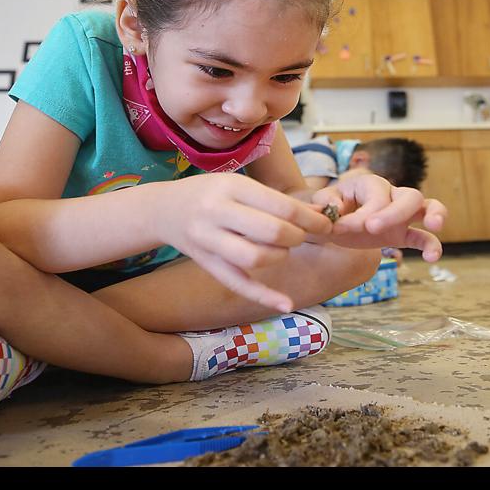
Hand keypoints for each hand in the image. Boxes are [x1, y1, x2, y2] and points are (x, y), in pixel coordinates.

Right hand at [157, 171, 334, 313]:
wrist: (163, 209)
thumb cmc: (212, 194)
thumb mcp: (239, 185)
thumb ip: (276, 201)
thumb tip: (321, 216)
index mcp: (231, 187)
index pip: (281, 206)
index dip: (310, 220)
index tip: (326, 225)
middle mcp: (216, 212)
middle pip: (271, 232)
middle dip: (297, 237)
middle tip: (300, 236)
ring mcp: (208, 240)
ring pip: (256, 258)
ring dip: (280, 256)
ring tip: (281, 249)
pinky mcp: (207, 263)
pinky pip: (238, 284)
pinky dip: (264, 296)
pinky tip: (286, 304)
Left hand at [309, 172, 447, 261]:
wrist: (329, 226)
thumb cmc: (327, 212)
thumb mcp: (319, 205)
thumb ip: (324, 203)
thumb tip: (334, 208)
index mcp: (369, 184)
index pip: (375, 196)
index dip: (360, 214)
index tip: (340, 229)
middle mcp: (390, 194)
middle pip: (409, 195)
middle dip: (394, 213)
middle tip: (373, 229)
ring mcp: (401, 214)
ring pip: (427, 206)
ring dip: (435, 214)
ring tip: (435, 226)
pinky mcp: (403, 234)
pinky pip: (423, 238)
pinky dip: (431, 246)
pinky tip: (432, 258)